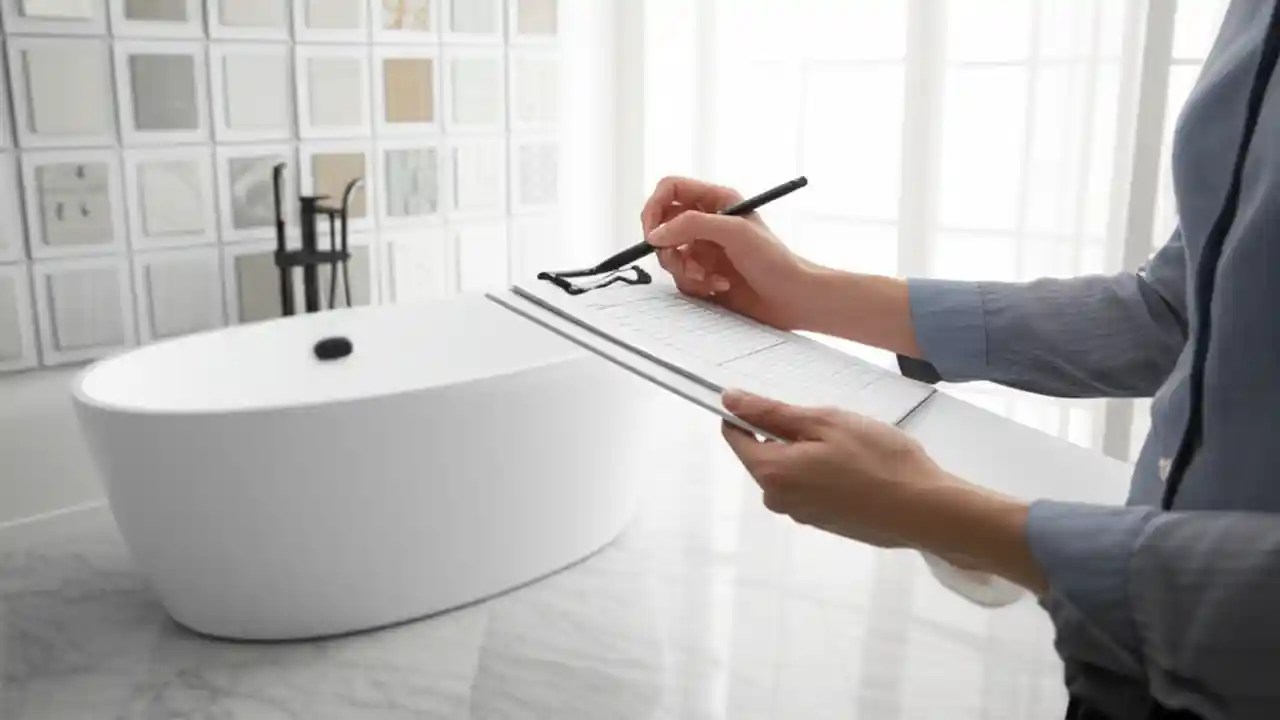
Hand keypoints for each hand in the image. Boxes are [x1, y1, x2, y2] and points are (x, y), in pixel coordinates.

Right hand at [640, 176, 815, 329]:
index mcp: (716, 200)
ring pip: (668, 255)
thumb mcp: (734, 232)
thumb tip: (656, 234)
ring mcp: (703, 249)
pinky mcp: (703, 274)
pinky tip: (720, 286)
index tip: (653, 234)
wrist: (791, 299)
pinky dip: (696, 285)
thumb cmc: (774, 260)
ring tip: (710, 278)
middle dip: (668, 248)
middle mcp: (707, 221)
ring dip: (685, 270)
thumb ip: (692, 225)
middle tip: (682, 262)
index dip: (654, 207)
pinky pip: (680, 278)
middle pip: (662, 225)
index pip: (670, 190)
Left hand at [718, 389, 950, 547]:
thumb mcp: (824, 422)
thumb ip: (771, 412)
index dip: (746, 413)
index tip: (779, 403)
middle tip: (831, 426)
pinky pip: (809, 488)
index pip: (735, 436)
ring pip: (790, 470)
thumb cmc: (876, 459)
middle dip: (788, 434)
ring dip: (809, 453)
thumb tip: (728, 399)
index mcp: (771, 473)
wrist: (925, 510)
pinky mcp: (823, 523)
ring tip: (851, 448)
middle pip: (764, 454)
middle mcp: (777, 500)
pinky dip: (824, 473)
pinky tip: (858, 469)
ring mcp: (801, 515)